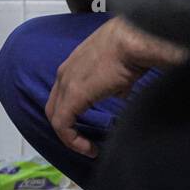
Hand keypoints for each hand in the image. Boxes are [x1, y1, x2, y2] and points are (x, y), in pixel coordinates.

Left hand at [46, 16, 186, 157]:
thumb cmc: (133, 50)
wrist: (134, 40)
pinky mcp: (72, 96)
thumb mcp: (120, 69)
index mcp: (74, 65)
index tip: (89, 129)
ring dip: (70, 138)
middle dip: (67, 128)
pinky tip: (89, 149)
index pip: (63, 95)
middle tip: (84, 143)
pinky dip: (72, 140)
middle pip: (55, 108)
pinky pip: (62, 124)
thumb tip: (120, 94)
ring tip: (89, 149)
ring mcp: (66, 84)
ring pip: (56, 118)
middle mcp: (64, 73)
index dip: (71, 115)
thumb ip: (115, 84)